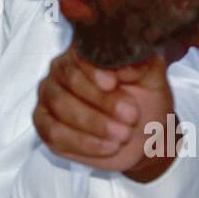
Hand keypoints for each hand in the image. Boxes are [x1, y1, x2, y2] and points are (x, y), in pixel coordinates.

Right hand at [32, 45, 176, 179]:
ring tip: (123, 134)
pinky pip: (55, 133)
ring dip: (94, 123)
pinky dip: (83, 142)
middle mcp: (61, 69)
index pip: (80, 53)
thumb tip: (127, 65)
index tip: (112, 83)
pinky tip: (107, 146)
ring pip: (60, 106)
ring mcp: (50, 97)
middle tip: (130, 115)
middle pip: (70, 80)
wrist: (143, 134)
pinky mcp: (46, 126)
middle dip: (101, 100)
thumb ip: (142, 65)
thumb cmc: (144, 101)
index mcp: (85, 51)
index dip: (94, 69)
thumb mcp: (152, 79)